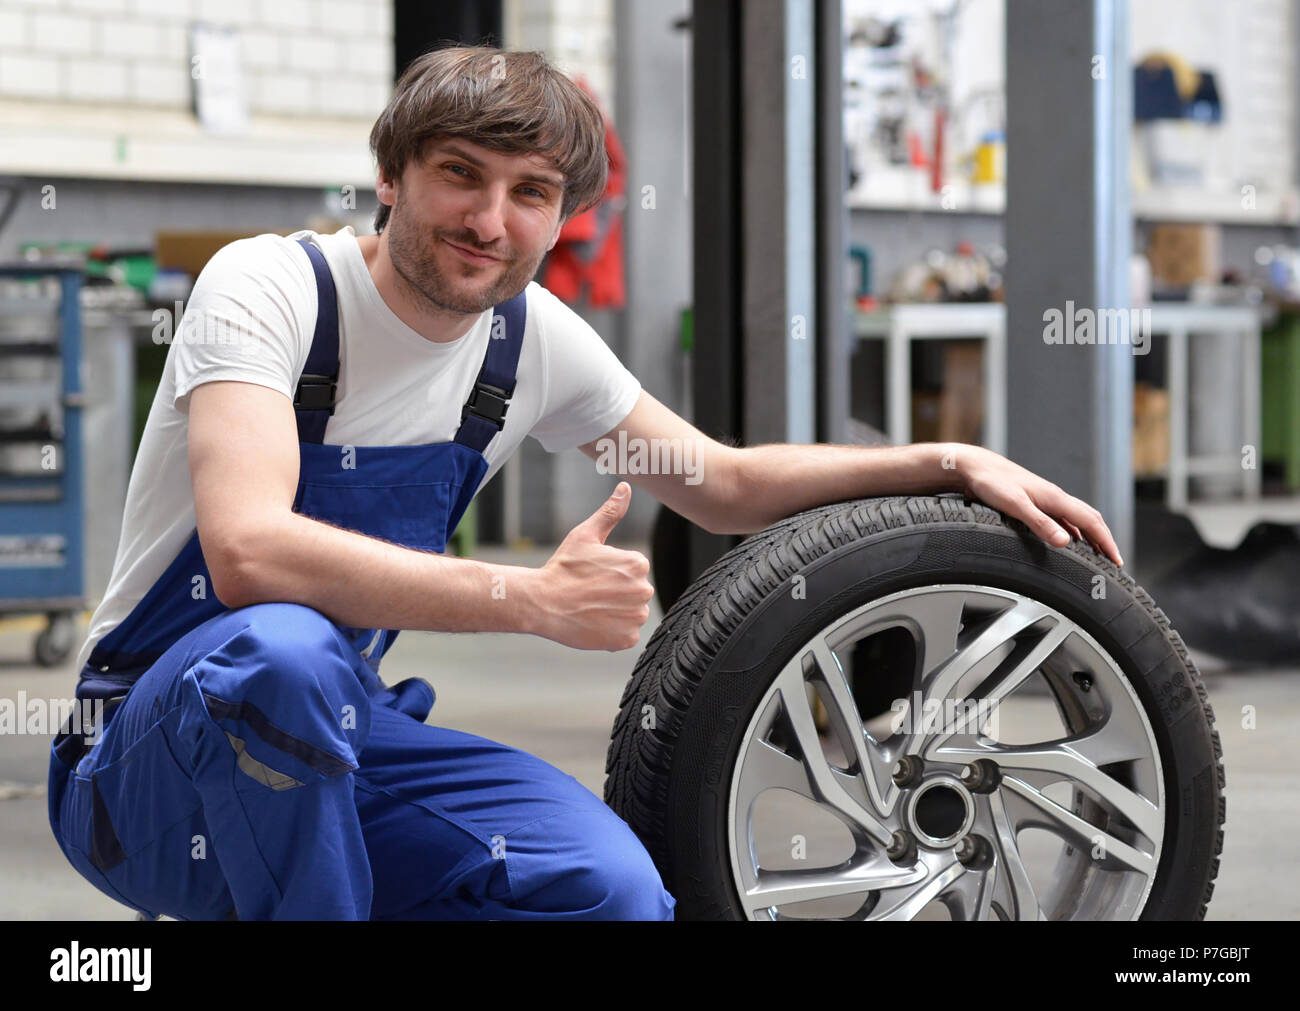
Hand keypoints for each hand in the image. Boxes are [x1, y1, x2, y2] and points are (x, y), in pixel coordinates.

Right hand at [533, 482, 655, 649]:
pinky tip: (593, 623)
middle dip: (616, 594)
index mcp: (637, 564)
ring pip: (631, 614)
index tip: (592, 577)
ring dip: (615, 613)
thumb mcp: (586, 535)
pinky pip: (625, 635)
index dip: (611, 574)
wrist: (542, 602)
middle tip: (590, 593)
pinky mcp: (626, 639)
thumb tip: (625, 488)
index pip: (632, 571)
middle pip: (634, 593)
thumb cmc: (563, 568)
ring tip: (590, 608)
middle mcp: (643, 590)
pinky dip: (612, 632)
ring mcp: (635, 616)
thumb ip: (610, 512)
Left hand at [947, 445, 1123, 566]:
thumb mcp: (1015, 505)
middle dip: (1104, 540)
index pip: (1091, 522)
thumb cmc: (991, 483)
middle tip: (1114, 562)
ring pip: (1077, 518)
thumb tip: (1065, 542)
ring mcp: (1045, 499)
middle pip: (1090, 519)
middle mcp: (1054, 497)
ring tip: (1098, 555)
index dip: (1106, 542)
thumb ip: (1040, 523)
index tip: (1116, 561)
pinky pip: (1063, 519)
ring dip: (1090, 536)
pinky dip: (1073, 531)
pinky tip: (1069, 541)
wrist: (975, 467)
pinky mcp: (1035, 502)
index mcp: (1055, 498)